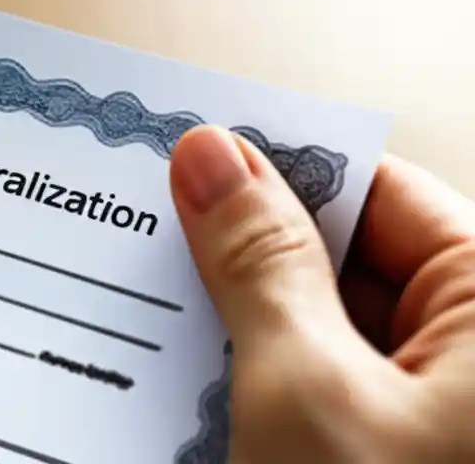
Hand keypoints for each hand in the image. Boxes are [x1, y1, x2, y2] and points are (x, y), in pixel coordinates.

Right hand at [170, 125, 474, 462]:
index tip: (189, 161)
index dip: (276, 172)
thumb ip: (256, 265)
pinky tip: (192, 395)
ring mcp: (434, 410)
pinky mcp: (388, 450)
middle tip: (154, 252)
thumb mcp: (303, 392)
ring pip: (319, 332)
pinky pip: (316, 392)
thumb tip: (213, 161)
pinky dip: (256, 390)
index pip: (378, 192)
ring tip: (164, 339)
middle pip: (342, 263)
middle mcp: (472, 353)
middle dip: (244, 260)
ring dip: (240, 334)